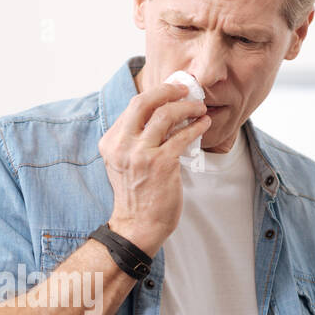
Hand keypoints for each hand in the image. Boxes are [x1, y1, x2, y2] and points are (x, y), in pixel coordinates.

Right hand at [99, 81, 210, 254]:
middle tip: (185, 89)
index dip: (156, 94)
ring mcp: (141, 154)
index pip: (133, 107)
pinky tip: (204, 124)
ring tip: (199, 107)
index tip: (171, 90)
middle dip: (168, 90)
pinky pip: (183, 136)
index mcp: (111, 142)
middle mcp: (122, 145)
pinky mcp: (161, 164)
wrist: (138, 225)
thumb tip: (160, 114)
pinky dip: (197, 126)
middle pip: (144, 102)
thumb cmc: (136, 195)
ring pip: (165, 114)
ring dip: (187, 106)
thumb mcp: (124, 162)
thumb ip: (133, 139)